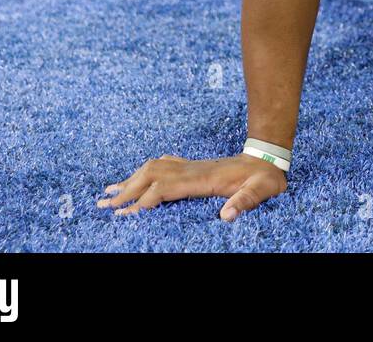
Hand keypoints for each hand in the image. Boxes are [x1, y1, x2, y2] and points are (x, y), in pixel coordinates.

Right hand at [98, 153, 286, 219]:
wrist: (269, 158)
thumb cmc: (265, 178)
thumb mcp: (262, 190)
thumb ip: (246, 201)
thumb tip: (226, 215)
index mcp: (204, 178)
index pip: (165, 188)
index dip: (143, 201)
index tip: (124, 215)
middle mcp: (193, 169)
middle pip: (151, 175)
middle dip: (127, 189)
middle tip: (103, 203)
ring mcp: (192, 166)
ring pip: (154, 167)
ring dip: (131, 179)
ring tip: (109, 191)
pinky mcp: (193, 166)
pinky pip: (163, 165)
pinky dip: (145, 172)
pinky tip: (135, 178)